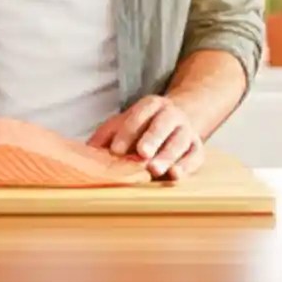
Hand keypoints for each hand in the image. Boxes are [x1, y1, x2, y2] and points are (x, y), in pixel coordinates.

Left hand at [88, 96, 204, 180]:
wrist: (179, 119)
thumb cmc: (144, 126)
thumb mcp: (123, 124)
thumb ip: (106, 136)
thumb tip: (84, 153)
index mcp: (151, 106)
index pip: (139, 115)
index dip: (127, 131)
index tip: (116, 149)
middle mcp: (171, 115)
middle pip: (163, 125)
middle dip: (152, 138)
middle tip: (142, 153)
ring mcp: (186, 131)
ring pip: (179, 142)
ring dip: (168, 156)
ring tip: (156, 169)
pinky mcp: (197, 148)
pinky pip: (195, 156)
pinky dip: (187, 166)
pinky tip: (176, 175)